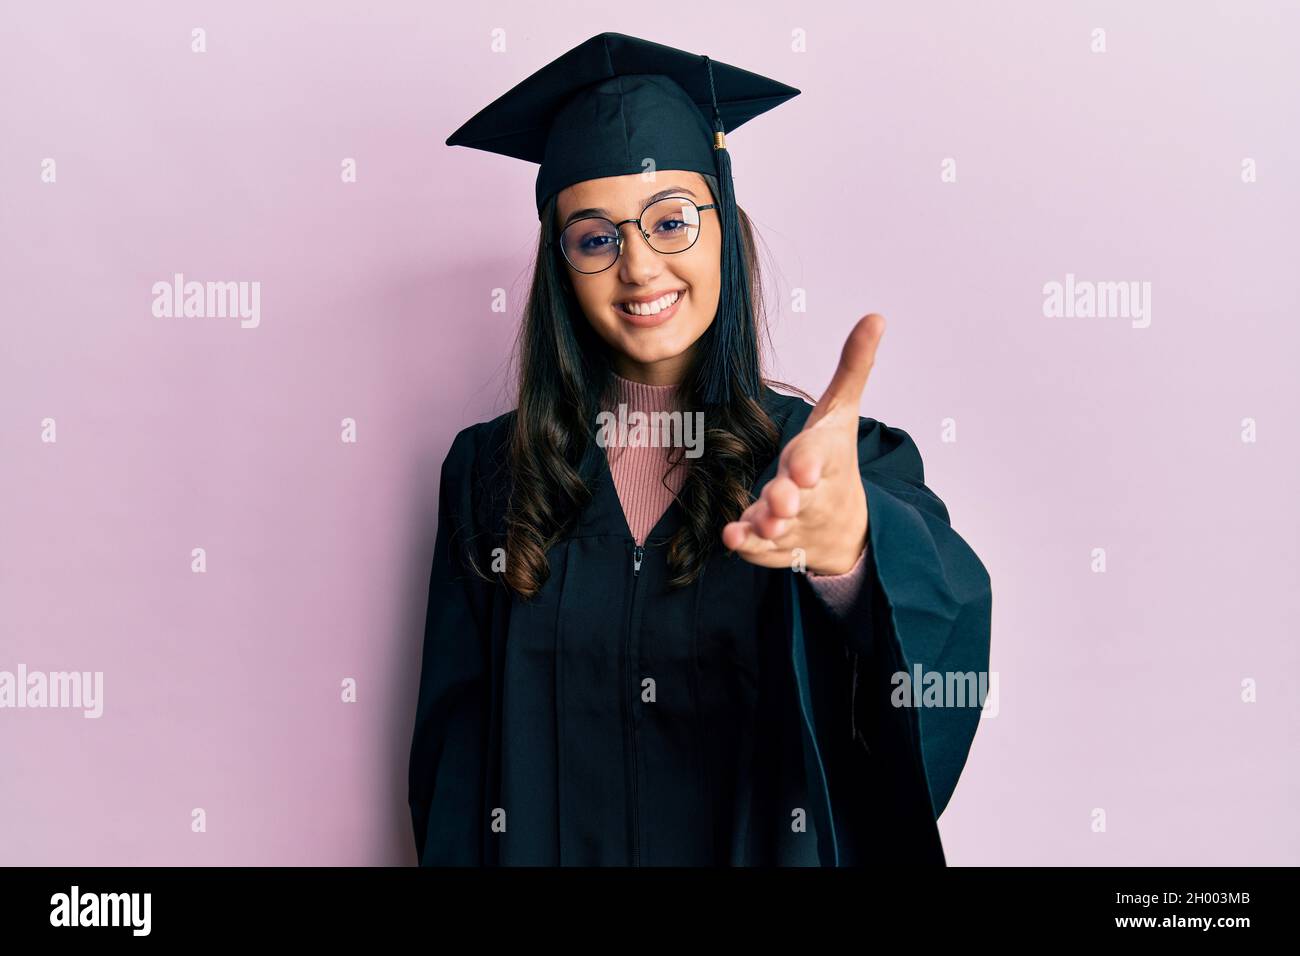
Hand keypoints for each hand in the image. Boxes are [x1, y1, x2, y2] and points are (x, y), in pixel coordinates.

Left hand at [722, 313, 884, 573]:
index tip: (806, 468)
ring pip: (779, 526)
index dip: (812, 463)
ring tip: (761, 521)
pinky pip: (759, 550)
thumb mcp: (842, 413)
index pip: (819, 459)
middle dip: (790, 499)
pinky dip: (747, 545)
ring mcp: (792, 523)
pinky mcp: (773, 545)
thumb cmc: (835, 461)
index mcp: (825, 459)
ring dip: (768, 524)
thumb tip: (875, 316)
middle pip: (801, 498)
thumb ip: (853, 368)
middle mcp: (810, 495)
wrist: (848, 531)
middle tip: (782, 501)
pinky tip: (732, 537)